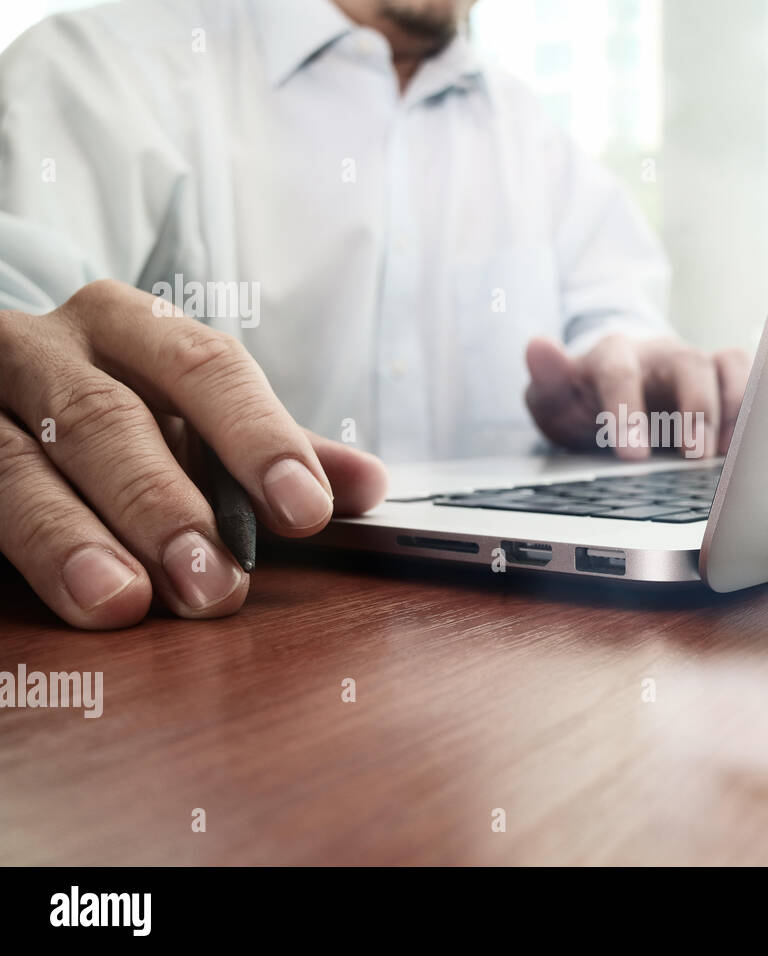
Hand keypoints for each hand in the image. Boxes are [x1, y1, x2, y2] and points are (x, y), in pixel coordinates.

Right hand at [0, 279, 387, 629]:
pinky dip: (6, 553)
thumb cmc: (110, 408)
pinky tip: (55, 596)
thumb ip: (270, 450)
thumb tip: (369, 485)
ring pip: (13, 466)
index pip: (206, 367)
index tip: (307, 510)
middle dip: (163, 506)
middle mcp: (42, 348)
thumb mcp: (187, 418)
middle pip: (104, 420)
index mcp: (129, 326)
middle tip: (215, 587)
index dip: (259, 437)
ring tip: (122, 603)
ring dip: (69, 539)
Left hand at [524, 334, 750, 460]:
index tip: (632, 454)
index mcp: (614, 353)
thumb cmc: (584, 400)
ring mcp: (694, 363)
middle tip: (693, 455)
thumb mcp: (553, 397)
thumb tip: (537, 346)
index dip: (627, 410)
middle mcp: (660, 352)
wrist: (607, 392)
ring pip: (727, 364)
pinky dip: (754, 405)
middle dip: (696, 409)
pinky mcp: (721, 378)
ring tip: (722, 453)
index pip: (620, 371)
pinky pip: (751, 376)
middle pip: (687, 362)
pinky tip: (739, 446)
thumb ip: (547, 378)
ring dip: (733, 407)